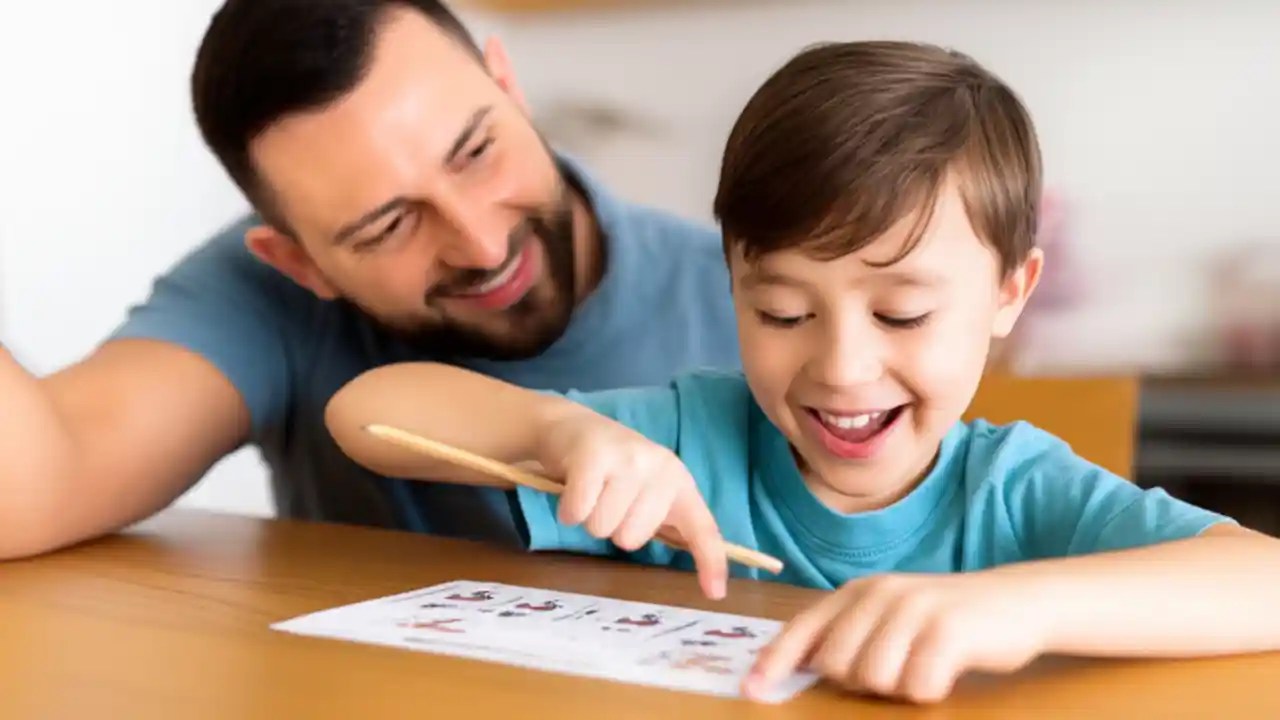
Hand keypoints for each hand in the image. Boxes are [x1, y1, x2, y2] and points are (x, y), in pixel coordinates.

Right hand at [537, 408, 727, 599]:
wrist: (572, 427)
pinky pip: (577, 512)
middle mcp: (660, 468)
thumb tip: (693, 570)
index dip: (710, 561)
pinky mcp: (592, 456)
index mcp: (679, 481)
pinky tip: (572, 489)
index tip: (714, 594)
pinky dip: (568, 510)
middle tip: (608, 500)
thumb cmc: (613, 469)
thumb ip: (667, 522)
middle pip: (631, 539)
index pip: (701, 527)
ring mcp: (627, 459)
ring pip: (602, 528)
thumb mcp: (648, 490)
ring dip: (589, 517)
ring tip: (592, 492)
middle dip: (613, 527)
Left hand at [744, 573, 1051, 702]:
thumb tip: (802, 667)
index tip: (751, 690)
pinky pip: (917, 686)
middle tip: (899, 666)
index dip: (774, 661)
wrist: (1017, 600)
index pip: (803, 629)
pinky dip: (929, 690)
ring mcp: (913, 610)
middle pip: (838, 665)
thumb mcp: (889, 616)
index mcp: (858, 592)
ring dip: (899, 686)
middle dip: (861, 681)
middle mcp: (880, 594)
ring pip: (875, 679)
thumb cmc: (945, 619)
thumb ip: (848, 634)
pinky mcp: (947, 632)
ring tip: (924, 665)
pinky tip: (946, 672)